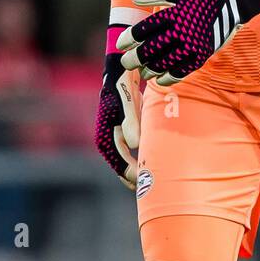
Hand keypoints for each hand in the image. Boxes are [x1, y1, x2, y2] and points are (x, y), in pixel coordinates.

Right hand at [94, 51, 141, 189]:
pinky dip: (140, 159)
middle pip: (122, 166)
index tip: (146, 183)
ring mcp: (115, 136)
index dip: (132, 174)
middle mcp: (108, 139)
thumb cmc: (123, 84)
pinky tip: (153, 163)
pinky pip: (131, 152)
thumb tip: (135, 144)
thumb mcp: (127, 101)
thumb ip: (131, 121)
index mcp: (105, 136)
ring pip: (127, 161)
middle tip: (153, 191)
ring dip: (138, 171)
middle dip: (135, 178)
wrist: (121, 69)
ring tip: (154, 182)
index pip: (119, 163)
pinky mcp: (124, 131)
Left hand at [117, 0, 259, 85]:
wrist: (231, 6)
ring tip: (143, 73)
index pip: (145, 30)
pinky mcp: (201, 55)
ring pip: (165, 62)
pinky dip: (169, 77)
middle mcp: (181, 30)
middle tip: (126, 63)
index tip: (121, 45)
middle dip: (135, 58)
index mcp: (173, 14)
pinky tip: (160, 80)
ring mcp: (192, 44)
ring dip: (150, 70)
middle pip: (152, 49)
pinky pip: (182, 70)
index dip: (130, 38)